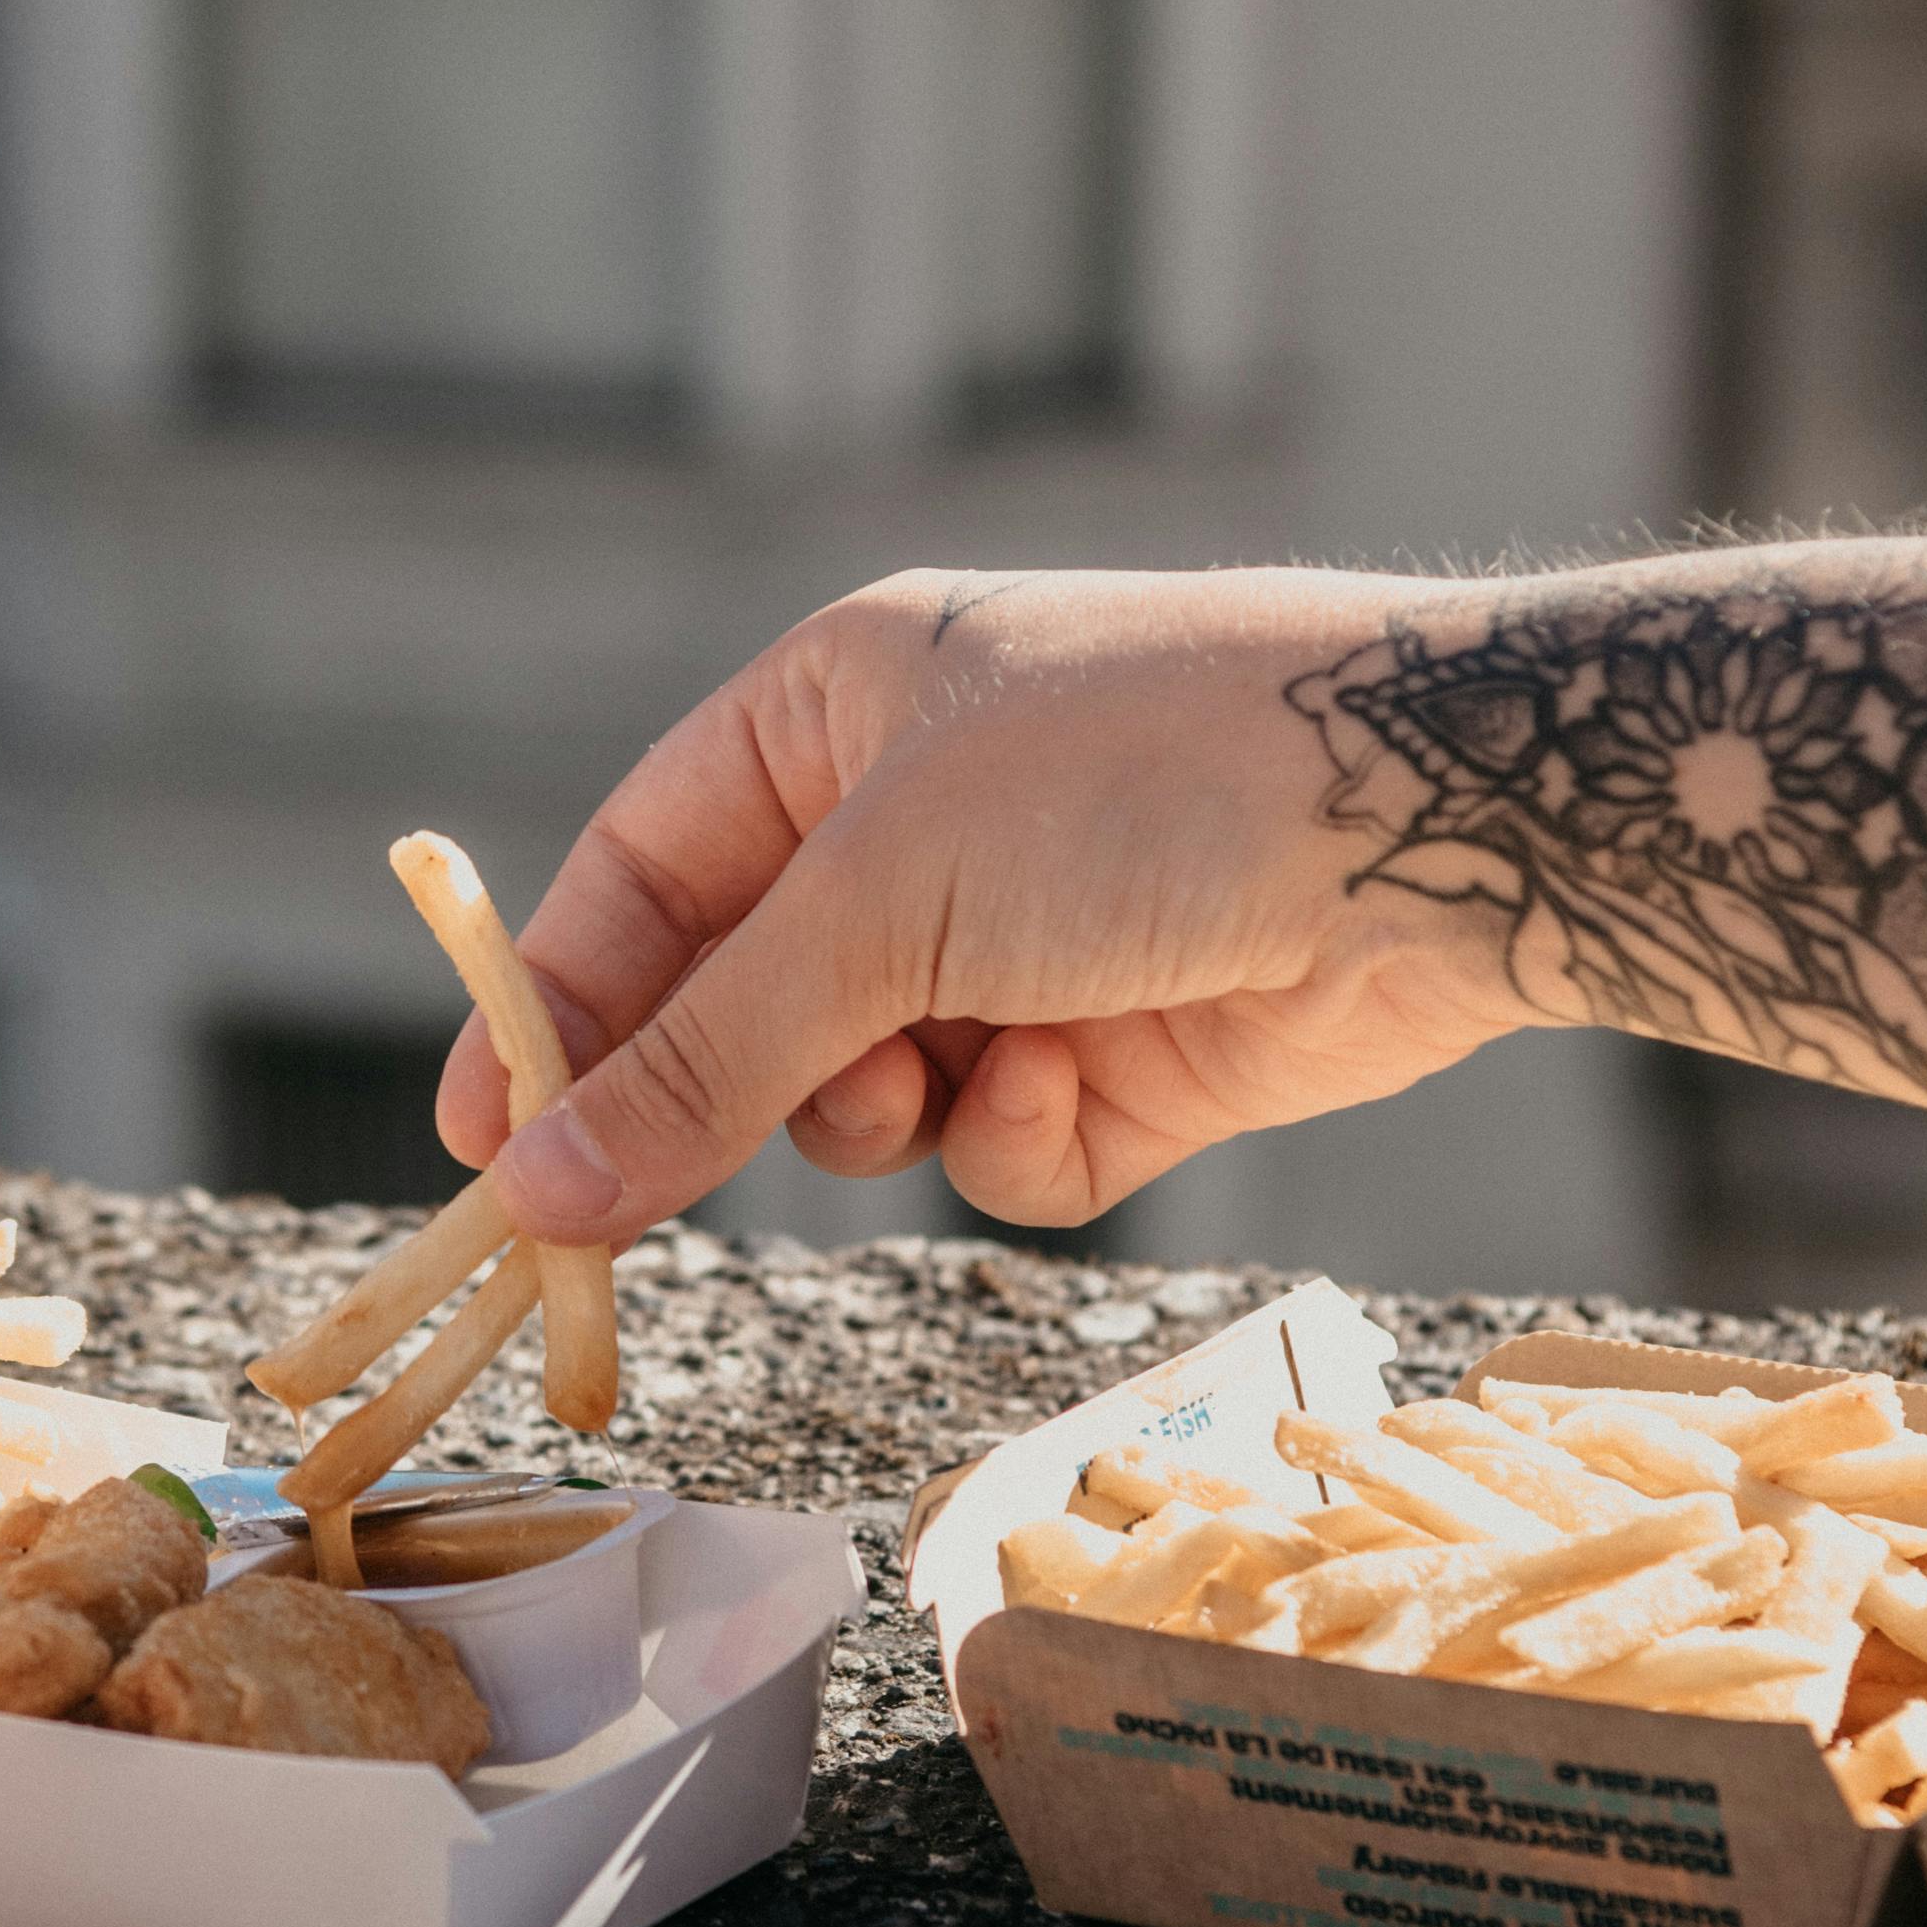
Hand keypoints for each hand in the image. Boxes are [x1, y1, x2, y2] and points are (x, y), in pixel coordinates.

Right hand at [438, 566, 1502, 1242]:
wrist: (1444, 828)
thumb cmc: (1151, 777)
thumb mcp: (882, 903)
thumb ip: (700, 1059)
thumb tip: (536, 1191)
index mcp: (841, 711)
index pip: (641, 872)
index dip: (554, 1005)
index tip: (482, 1144)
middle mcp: (921, 825)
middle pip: (736, 1006)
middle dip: (714, 1094)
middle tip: (621, 1215)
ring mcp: (1023, 945)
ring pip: (861, 1098)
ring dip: (881, 1111)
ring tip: (941, 1066)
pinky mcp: (1120, 1054)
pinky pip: (999, 1149)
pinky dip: (1028, 1137)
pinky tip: (1093, 1077)